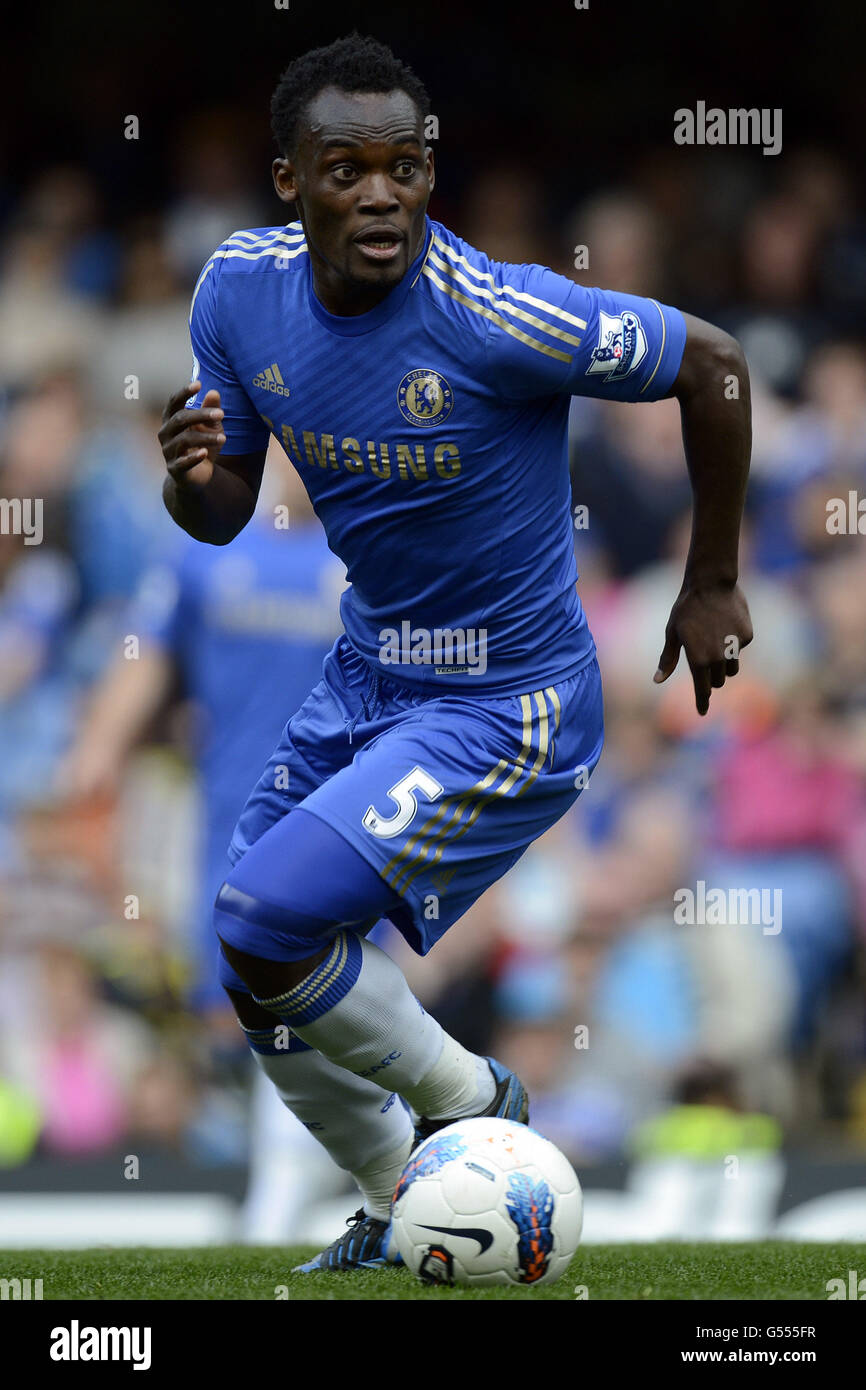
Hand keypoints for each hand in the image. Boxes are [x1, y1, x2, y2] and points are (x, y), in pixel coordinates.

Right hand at [158, 382, 225, 489]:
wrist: (196, 476)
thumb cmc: (201, 445)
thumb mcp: (210, 427)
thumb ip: (210, 411)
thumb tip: (214, 392)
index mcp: (171, 420)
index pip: (174, 403)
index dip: (184, 393)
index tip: (198, 384)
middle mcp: (165, 433)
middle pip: (180, 419)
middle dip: (201, 415)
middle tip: (222, 414)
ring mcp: (168, 451)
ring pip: (184, 440)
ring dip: (205, 437)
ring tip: (223, 438)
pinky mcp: (175, 469)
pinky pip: (182, 462)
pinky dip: (194, 458)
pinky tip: (205, 453)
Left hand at [654, 582, 752, 715]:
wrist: (711, 582)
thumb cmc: (685, 608)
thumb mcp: (672, 633)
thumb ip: (668, 659)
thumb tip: (657, 680)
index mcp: (697, 660)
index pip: (702, 690)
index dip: (701, 702)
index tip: (702, 713)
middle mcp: (718, 658)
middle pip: (718, 681)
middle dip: (711, 677)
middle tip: (703, 658)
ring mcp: (735, 648)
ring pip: (731, 668)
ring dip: (724, 663)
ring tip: (714, 640)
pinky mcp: (747, 636)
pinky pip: (740, 648)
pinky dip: (733, 642)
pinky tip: (725, 623)